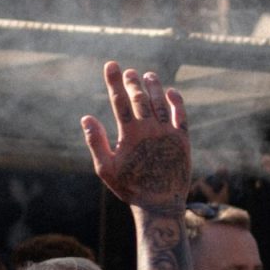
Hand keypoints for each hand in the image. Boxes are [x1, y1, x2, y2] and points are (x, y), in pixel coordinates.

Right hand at [81, 63, 189, 210]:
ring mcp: (168, 134)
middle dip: (133, 83)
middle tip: (129, 72)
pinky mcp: (183, 140)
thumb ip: (95, 142)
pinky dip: (176, 102)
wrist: (160, 204)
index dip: (114, 81)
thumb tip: (86, 118)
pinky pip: (181, 116)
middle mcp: (150, 130)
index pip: (120, 101)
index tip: (111, 65)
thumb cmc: (129, 187)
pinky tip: (171, 92)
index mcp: (130, 135)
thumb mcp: (105, 168)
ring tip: (148, 76)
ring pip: (160, 103)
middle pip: (140, 99)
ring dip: (154, 88)